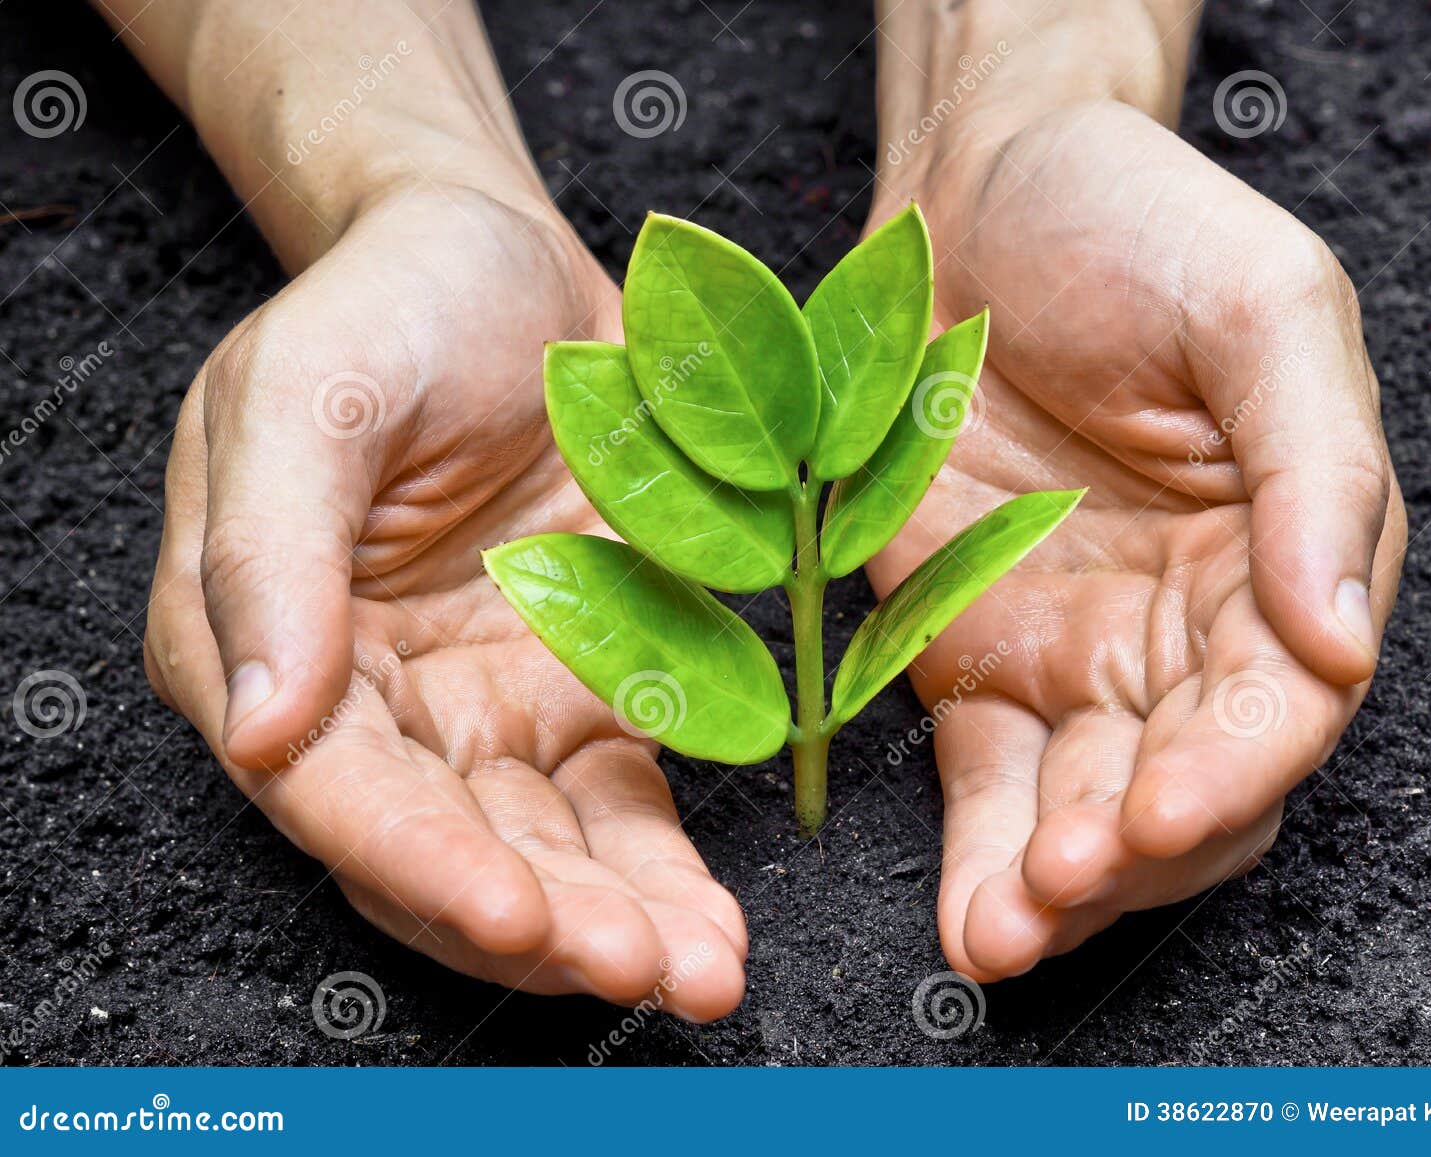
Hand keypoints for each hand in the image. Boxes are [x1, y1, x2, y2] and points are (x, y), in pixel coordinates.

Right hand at [143, 182, 746, 1019]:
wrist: (502, 259)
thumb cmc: (388, 304)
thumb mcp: (306, 392)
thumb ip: (271, 553)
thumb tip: (257, 726)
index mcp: (271, 643)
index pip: (331, 789)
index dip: (418, 861)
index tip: (512, 913)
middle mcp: (378, 703)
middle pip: (448, 848)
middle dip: (542, 922)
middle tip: (639, 967)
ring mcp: (489, 705)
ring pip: (545, 849)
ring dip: (617, 921)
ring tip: (701, 971)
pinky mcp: (588, 686)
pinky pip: (625, 801)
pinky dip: (667, 867)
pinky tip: (715, 921)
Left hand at [865, 98, 1405, 978]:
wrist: (972, 199)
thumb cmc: (1134, 228)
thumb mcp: (1260, 310)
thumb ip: (1315, 469)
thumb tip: (1342, 638)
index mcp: (1283, 558)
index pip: (1280, 705)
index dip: (1231, 770)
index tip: (1166, 808)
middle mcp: (1188, 629)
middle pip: (1189, 788)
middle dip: (1134, 850)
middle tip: (1068, 878)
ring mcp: (1079, 656)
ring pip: (1086, 811)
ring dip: (1053, 886)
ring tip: (1003, 928)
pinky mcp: (975, 660)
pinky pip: (986, 783)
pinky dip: (979, 856)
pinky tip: (970, 919)